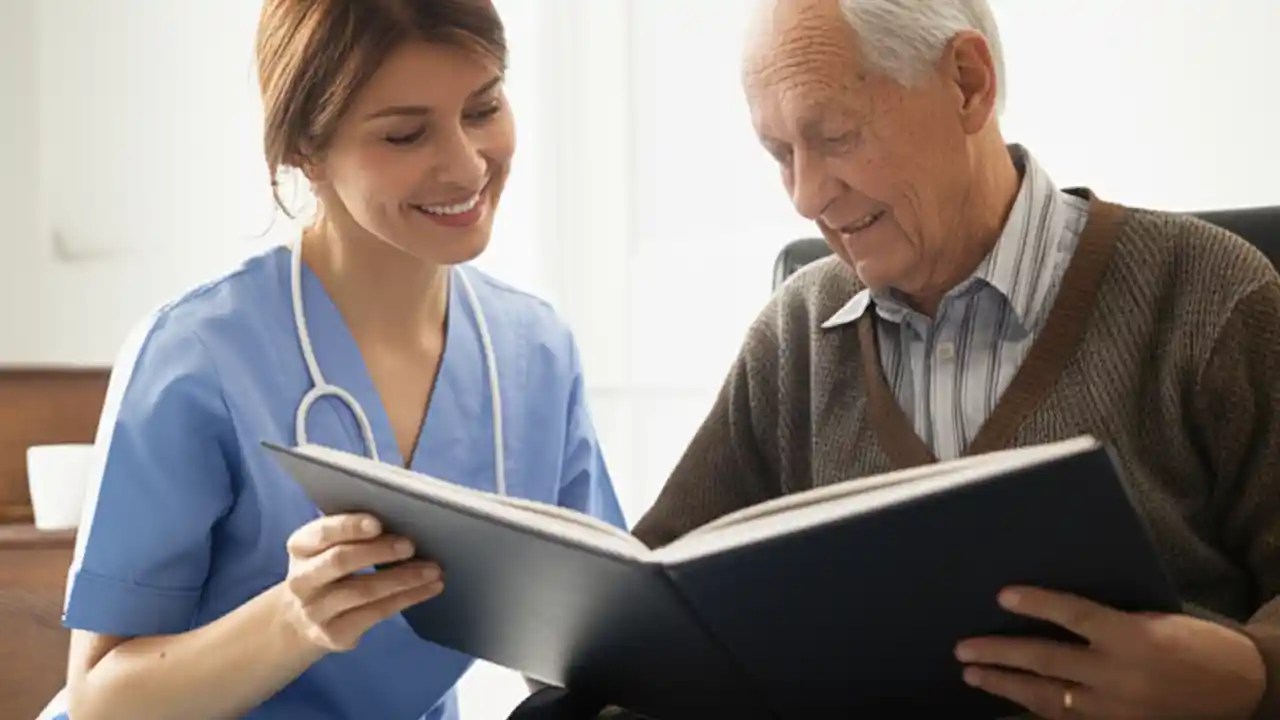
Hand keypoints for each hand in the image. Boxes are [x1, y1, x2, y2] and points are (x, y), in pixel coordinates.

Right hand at [279, 513, 442, 652]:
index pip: (322, 533)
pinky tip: (429, 588)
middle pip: (340, 561)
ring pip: (362, 592)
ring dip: (402, 579)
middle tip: (411, 544)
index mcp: (300, 547)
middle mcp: (301, 580)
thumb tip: (405, 514)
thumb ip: (355, 530)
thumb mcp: (330, 546)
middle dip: (379, 551)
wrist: (302, 618)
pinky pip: (375, 614)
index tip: (378, 522)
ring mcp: (316, 610)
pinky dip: (407, 599)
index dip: (349, 527)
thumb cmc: (330, 568)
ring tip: (433, 569)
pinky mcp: (334, 634)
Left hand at [955, 586, 1265, 718]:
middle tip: (962, 649)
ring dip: (1005, 685)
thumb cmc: (1194, 643)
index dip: (1037, 603)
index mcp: (1131, 636)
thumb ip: (1106, 620)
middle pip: (1045, 660)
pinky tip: (1012, 702)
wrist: (1240, 689)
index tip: (1001, 594)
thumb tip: (1052, 608)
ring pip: (1046, 697)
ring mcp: (1115, 708)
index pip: (1074, 614)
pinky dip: (1036, 709)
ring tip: (973, 675)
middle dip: (999, 654)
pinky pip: (1066, 719)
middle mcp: (1118, 674)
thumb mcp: (1152, 620)